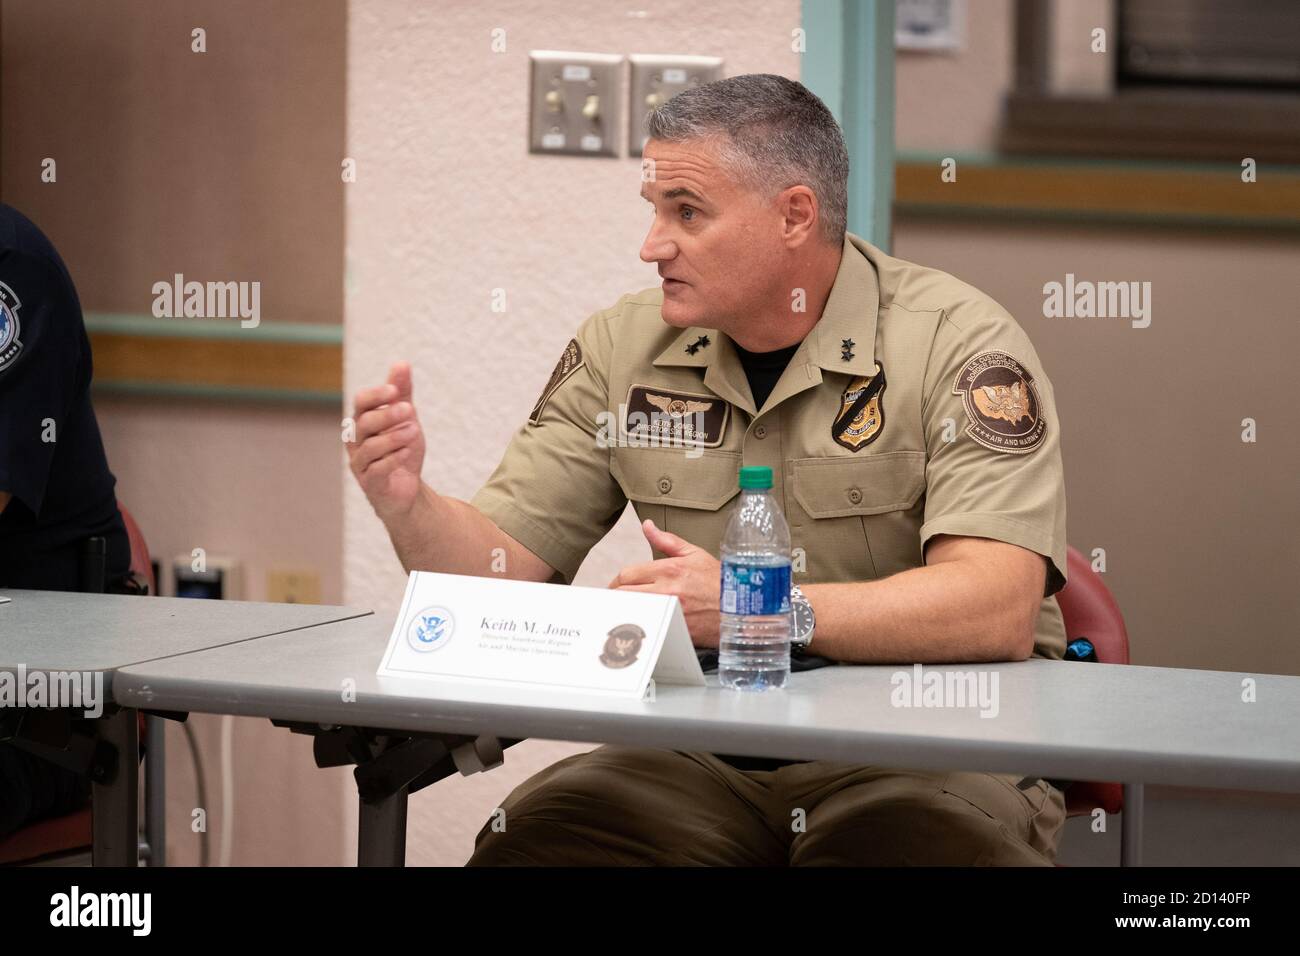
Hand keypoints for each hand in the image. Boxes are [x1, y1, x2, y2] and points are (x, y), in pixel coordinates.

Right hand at [347, 362, 426, 522]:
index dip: (376, 395)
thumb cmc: (402, 449)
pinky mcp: (371, 484)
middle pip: (364, 423)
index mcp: (362, 422)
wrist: (407, 488)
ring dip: (393, 437)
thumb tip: (401, 363)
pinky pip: (377, 470)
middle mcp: (356, 442)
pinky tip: (407, 452)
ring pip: (370, 447)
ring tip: (415, 430)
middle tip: (410, 409)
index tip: (395, 390)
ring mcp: (361, 464)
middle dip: (387, 415)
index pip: (361, 403)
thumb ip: (402, 393)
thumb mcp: (406, 419)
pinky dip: (392, 459)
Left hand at [608, 519, 720, 647]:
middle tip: (614, 599)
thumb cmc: (721, 582)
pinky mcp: (674, 630)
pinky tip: (641, 624)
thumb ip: (667, 540)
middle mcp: (667, 590)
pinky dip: (641, 625)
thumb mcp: (696, 554)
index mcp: (670, 569)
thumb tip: (646, 525)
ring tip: (623, 611)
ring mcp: (670, 612)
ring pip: (632, 611)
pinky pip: (648, 627)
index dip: (616, 582)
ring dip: (624, 610)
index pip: (627, 574)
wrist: (744, 609)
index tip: (617, 586)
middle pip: (623, 593)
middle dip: (615, 596)